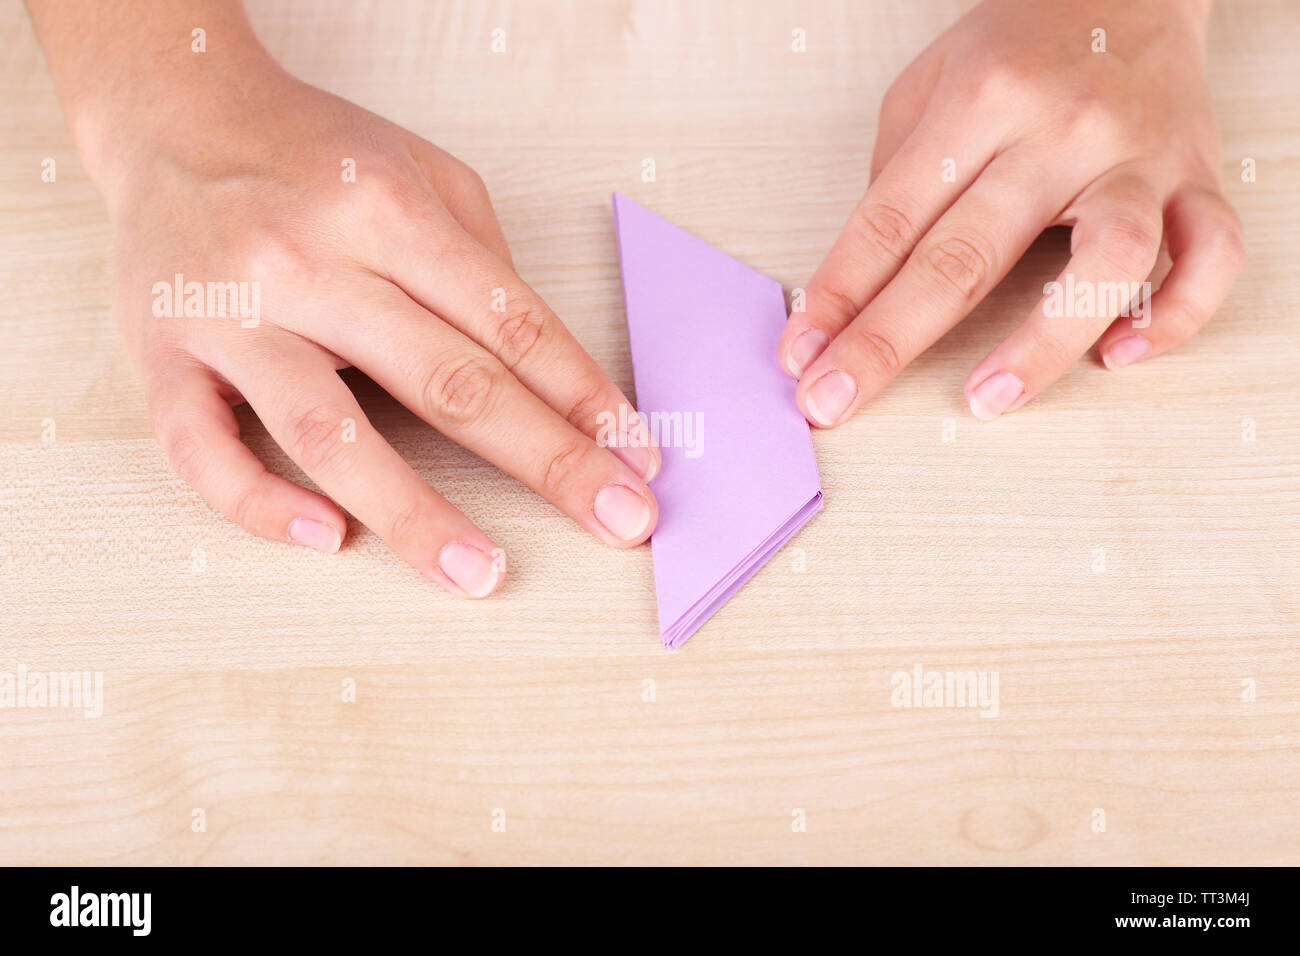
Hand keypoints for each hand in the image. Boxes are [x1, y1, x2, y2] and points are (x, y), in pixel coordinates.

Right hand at [100, 55, 658, 595]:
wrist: (174, 115)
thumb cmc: (315, 154)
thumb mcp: (421, 172)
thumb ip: (482, 261)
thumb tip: (551, 369)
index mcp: (389, 213)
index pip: (511, 325)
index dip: (585, 397)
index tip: (638, 459)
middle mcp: (313, 264)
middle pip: (449, 383)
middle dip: (547, 462)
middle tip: (617, 522)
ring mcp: (232, 316)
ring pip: (331, 432)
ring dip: (414, 514)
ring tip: (481, 575)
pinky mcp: (163, 359)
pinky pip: (203, 451)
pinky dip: (260, 503)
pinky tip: (324, 539)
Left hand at [779, 0, 1242, 424]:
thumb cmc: (1020, 46)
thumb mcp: (927, 85)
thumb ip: (897, 179)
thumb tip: (860, 287)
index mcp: (980, 101)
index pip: (890, 220)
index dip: (839, 297)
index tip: (801, 355)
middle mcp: (1061, 129)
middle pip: (966, 257)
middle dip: (887, 343)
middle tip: (835, 399)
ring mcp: (1136, 157)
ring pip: (1105, 264)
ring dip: (1039, 347)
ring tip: (984, 399)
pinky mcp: (1197, 178)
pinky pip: (1209, 257)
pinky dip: (1174, 316)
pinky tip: (1120, 353)